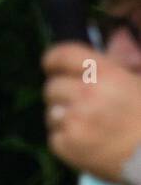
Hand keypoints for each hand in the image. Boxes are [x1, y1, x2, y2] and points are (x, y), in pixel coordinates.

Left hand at [42, 42, 140, 182]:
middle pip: (51, 87)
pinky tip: (88, 143)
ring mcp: (74, 121)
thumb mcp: (139, 81)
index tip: (53, 67)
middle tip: (82, 105)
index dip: (53, 61)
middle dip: (63, 94)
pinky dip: (66, 140)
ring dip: (64, 118)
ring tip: (89, 126)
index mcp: (105, 74)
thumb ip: (121, 62)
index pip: (61, 55)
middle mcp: (85, 94)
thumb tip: (116, 39)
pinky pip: (54, 137)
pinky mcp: (66, 146)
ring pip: (51, 113)